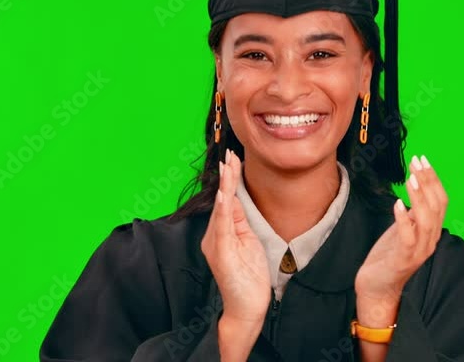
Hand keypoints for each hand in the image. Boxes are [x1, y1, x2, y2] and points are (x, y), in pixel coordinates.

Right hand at [200, 149, 271, 325]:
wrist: (246, 309)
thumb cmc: (248, 279)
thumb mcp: (249, 244)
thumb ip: (240, 222)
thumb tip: (237, 198)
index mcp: (222, 233)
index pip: (228, 201)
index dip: (230, 180)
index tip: (233, 159)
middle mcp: (214, 236)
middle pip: (223, 201)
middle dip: (227, 176)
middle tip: (230, 154)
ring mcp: (216, 244)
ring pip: (222, 209)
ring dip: (226, 186)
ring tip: (228, 166)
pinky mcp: (221, 253)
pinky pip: (222, 227)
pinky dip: (224, 209)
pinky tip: (226, 195)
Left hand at [355, 155, 447, 304]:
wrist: (377, 286)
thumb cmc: (388, 255)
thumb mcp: (403, 229)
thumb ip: (413, 213)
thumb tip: (416, 188)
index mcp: (432, 231)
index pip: (441, 201)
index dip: (434, 179)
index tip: (422, 160)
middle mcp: (430, 240)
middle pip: (437, 206)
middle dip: (428, 181)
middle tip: (416, 162)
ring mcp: (419, 251)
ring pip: (427, 220)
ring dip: (419, 197)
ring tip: (410, 178)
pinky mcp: (404, 259)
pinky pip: (408, 237)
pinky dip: (404, 220)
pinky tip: (397, 204)